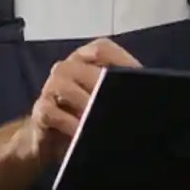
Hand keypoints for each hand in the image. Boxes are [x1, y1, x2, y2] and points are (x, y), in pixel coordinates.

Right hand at [18, 38, 140, 164]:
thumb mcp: (103, 101)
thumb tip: (149, 93)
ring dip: (86, 105)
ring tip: (101, 120)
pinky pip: (52, 112)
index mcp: (85, 59)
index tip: (140, 77)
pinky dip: (70, 123)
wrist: (49, 141)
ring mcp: (51, 87)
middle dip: (104, 87)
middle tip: (122, 105)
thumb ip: (120, 91)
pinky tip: (82, 133)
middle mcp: (67, 68)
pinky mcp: (40, 110)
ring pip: (66, 87)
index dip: (121, 60)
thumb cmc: (83, 115)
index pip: (102, 48)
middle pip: (86, 69)